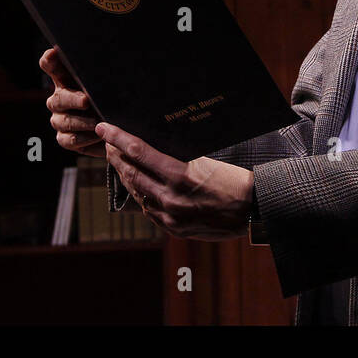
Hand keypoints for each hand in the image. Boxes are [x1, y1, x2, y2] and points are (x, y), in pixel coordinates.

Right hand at [41, 47, 104, 157]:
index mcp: (65, 79)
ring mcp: (58, 119)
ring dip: (84, 122)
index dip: (50, 60)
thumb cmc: (114, 97)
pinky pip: (71, 140)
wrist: (118, 128)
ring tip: (101, 122)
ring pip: (65, 121)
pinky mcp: (64, 139)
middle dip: (73, 100)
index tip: (55, 53)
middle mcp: (57, 99)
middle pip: (58, 98)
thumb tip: (114, 57)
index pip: (50, 64)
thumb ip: (104, 72)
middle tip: (87, 101)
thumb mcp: (110, 82)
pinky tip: (100, 137)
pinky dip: (87, 139)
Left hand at [95, 121, 253, 240]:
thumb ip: (178, 157)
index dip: (118, 138)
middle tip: (108, 142)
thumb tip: (154, 144)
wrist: (253, 210)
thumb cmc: (234, 180)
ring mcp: (171, 217)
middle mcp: (171, 198)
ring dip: (126, 175)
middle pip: (132, 173)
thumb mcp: (206, 161)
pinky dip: (141, 196)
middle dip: (116, 155)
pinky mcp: (174, 230)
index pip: (139, 152)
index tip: (104, 128)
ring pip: (137, 193)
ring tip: (119, 161)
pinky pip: (149, 211)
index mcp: (180, 175)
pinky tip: (139, 186)